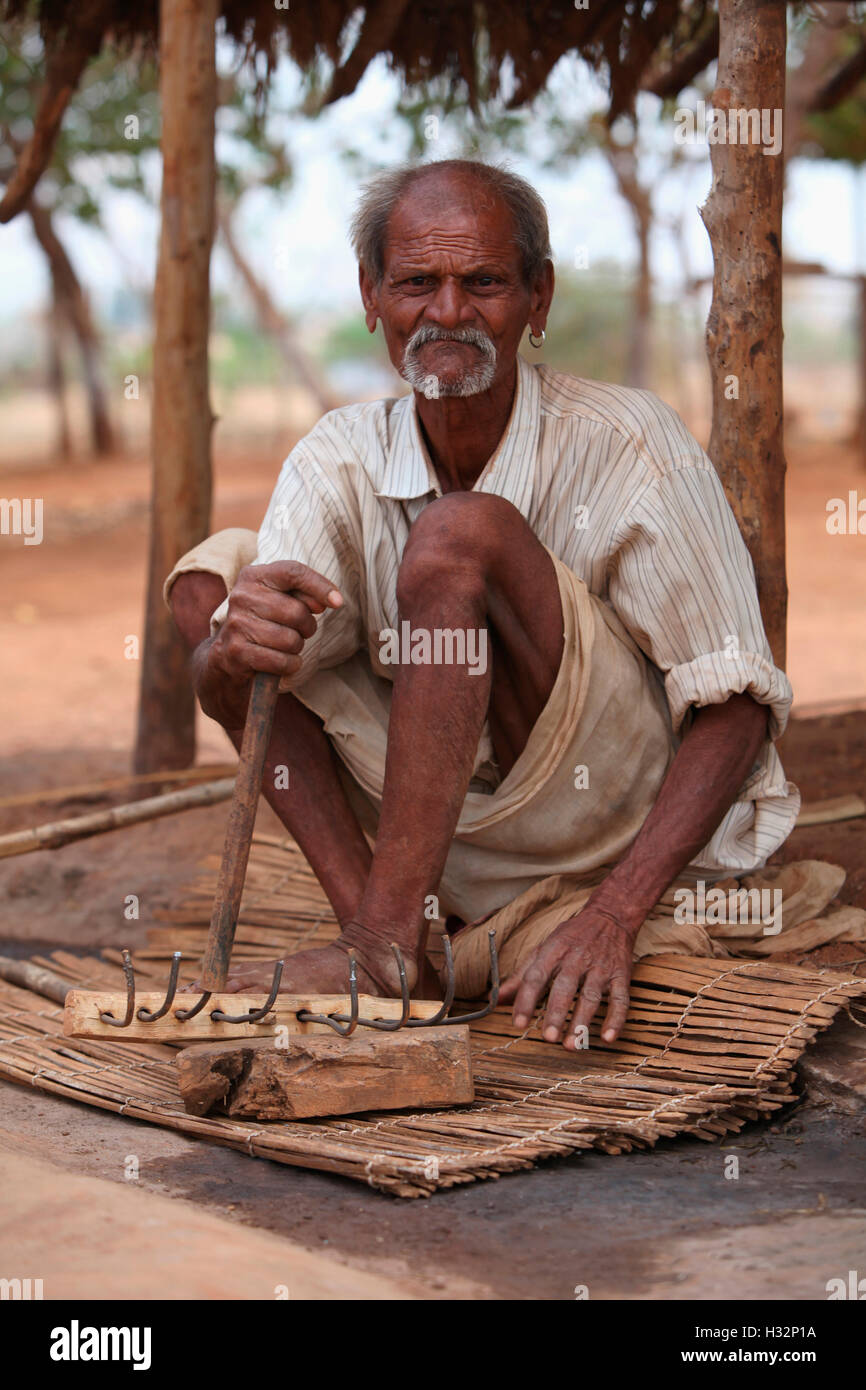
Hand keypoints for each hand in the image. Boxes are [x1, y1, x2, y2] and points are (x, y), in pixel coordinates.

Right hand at [211, 559, 342, 681]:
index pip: (293, 572)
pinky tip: (282, 661)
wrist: (228, 655)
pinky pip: (281, 661)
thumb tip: (330, 600)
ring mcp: (236, 624)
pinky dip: (289, 665)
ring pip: (290, 640)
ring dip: (297, 648)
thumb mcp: (281, 599)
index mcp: (253, 576)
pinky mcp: (236, 652)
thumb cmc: (265, 622)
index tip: (337, 602)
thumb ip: (305, 594)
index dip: (319, 586)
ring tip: (286, 645)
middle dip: (308, 627)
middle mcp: (241, 596)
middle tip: (301, 631)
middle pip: (296, 612)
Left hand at [498, 902, 635, 1047]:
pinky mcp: (621, 975)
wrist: (610, 917)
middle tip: (547, 1038)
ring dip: (581, 1021)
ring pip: (591, 996)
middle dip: (556, 1013)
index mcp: (554, 951)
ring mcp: (601, 967)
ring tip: (571, 1045)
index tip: (518, 1023)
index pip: (536, 976)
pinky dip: (616, 1020)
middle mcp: (577, 959)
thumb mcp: (544, 949)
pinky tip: (608, 1038)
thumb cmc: (571, 936)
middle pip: (564, 987)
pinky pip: (621, 999)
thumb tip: (495, 999)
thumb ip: (520, 976)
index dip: (526, 1000)